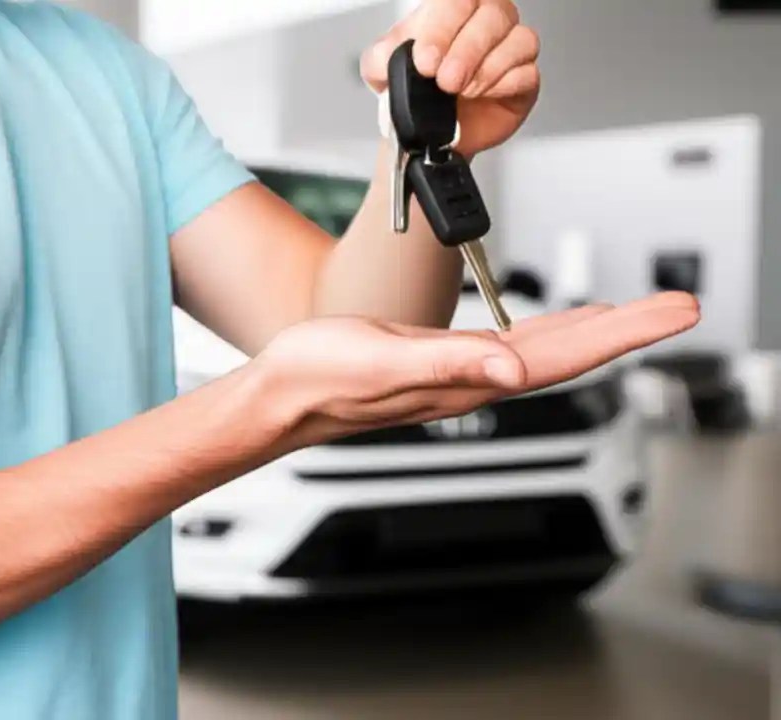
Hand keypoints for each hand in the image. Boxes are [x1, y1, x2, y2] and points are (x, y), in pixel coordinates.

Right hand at [254, 293, 699, 448]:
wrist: (280, 394)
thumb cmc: (320, 377)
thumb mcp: (383, 360)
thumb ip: (451, 363)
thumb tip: (516, 369)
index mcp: (469, 378)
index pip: (566, 355)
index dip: (624, 333)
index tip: (673, 313)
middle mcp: (474, 379)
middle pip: (569, 353)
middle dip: (629, 329)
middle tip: (680, 307)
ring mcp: (458, 372)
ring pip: (545, 350)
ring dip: (595, 331)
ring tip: (635, 314)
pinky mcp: (438, 360)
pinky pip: (511, 345)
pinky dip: (546, 331)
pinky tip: (552, 326)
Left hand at [361, 0, 540, 156]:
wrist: (428, 130)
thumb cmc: (414, 89)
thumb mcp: (382, 71)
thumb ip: (381, 57)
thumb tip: (388, 56)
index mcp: (451, 9)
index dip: (443, 28)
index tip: (425, 60)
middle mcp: (484, 19)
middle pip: (492, 14)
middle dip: (466, 52)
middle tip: (445, 81)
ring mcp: (509, 46)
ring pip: (518, 40)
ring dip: (485, 71)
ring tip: (460, 91)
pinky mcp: (525, 77)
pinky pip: (527, 73)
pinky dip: (502, 86)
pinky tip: (482, 95)